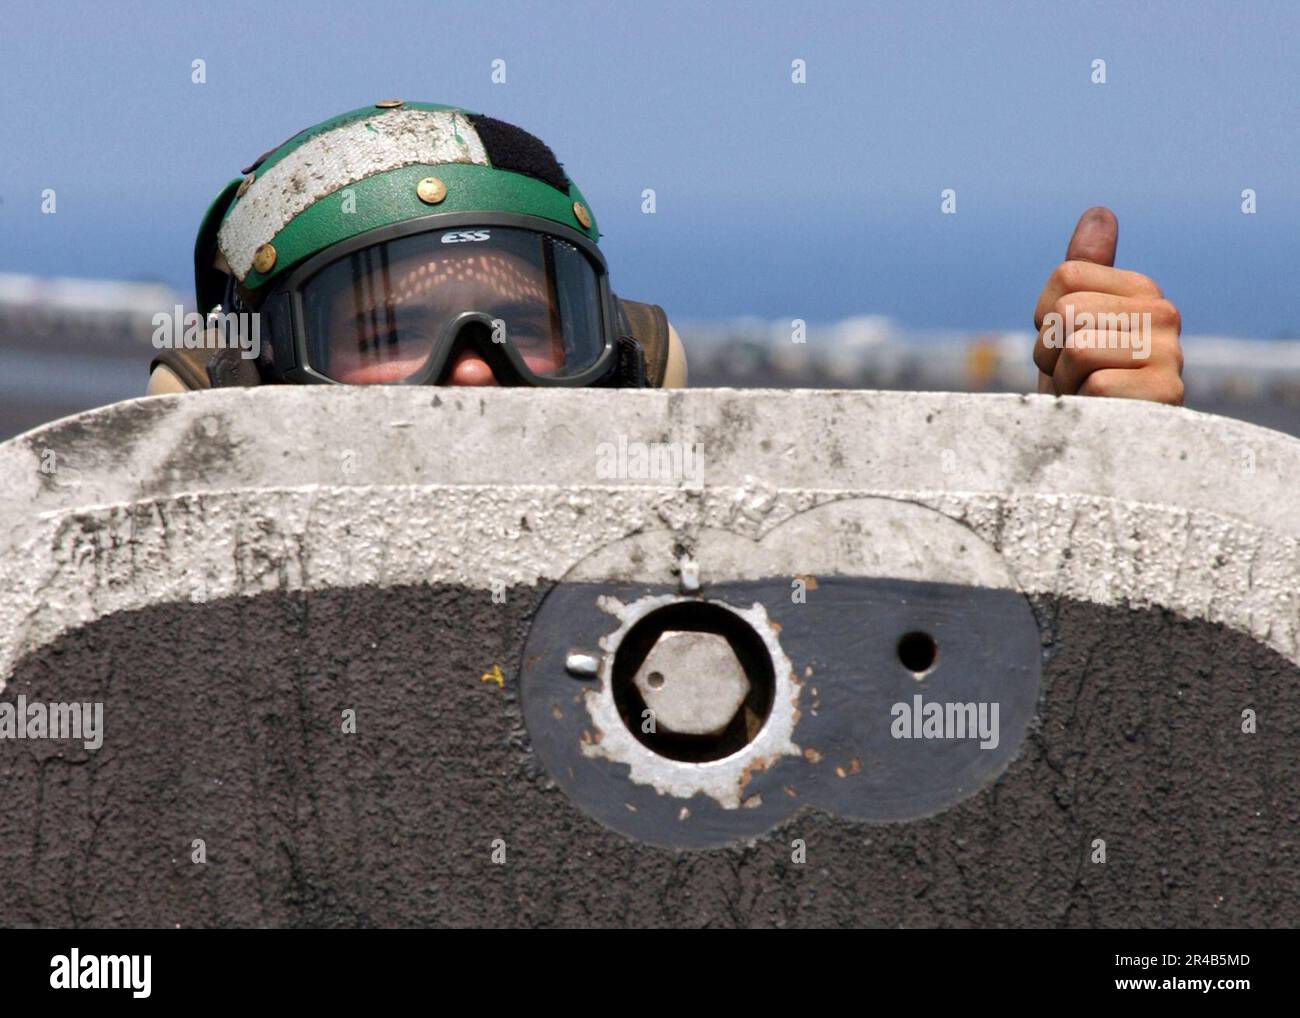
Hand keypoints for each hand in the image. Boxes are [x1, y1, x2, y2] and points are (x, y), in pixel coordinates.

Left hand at [1032, 207, 1182, 404]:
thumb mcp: (1072, 328)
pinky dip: (1080, 409)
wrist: (1097, 451)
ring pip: (1077, 346)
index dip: (1044, 320)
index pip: (1065, 277)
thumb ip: (1085, 274)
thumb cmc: (1079, 390)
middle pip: (1067, 311)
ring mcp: (1170, 355)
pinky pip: (1093, 385)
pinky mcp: (1166, 395)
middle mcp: (1165, 315)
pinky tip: (1098, 417)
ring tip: (1083, 399)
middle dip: (1050, 354)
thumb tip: (1100, 213)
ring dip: (1063, 383)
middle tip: (1072, 381)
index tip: (1062, 348)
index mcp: (1142, 291)